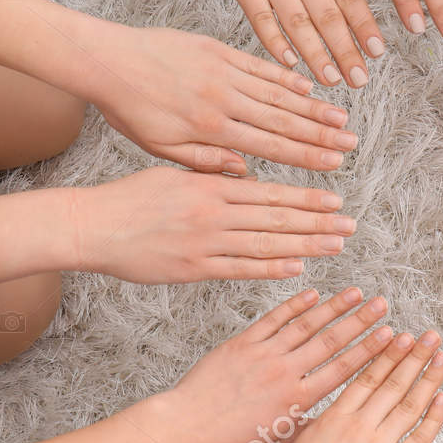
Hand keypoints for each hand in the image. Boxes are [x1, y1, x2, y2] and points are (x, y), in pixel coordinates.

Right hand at [67, 165, 353, 282]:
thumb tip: (244, 172)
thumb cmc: (130, 198)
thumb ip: (211, 174)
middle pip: (277, 217)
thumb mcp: (173, 172)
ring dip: (305, 246)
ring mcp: (205, 242)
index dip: (306, 198)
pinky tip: (297, 267)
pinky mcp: (193, 269)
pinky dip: (270, 268)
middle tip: (350, 226)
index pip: (270, 192)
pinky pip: (240, 269)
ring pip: (266, 243)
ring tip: (335, 245)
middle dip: (317, 222)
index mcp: (210, 185)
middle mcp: (214, 212)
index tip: (335, 201)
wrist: (91, 225)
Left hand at [79, 25, 357, 174]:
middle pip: (284, 121)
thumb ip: (205, 161)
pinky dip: (286, 76)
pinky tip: (309, 85)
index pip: (270, 146)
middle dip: (321, 135)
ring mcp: (224, 72)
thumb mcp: (161, 148)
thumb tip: (244, 172)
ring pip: (278, 93)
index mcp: (211, 129)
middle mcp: (224, 100)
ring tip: (341, 118)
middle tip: (351, 145)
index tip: (333, 165)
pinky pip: (260, 65)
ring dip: (313, 107)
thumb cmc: (130, 110)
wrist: (107, 60)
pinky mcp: (217, 49)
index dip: (306, 157)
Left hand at [137, 286, 393, 442]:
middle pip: (331, 341)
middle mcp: (285, 373)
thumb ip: (306, 427)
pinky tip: (312, 294)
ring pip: (306, 325)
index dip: (370, 350)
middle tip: (382, 305)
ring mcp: (263, 355)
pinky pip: (273, 320)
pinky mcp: (241, 344)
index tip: (391, 336)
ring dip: (334, 307)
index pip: (343, 369)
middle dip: (361, 321)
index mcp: (297, 400)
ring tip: (357, 292)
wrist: (185, 428)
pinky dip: (294, 305)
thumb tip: (332, 419)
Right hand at [194, 0, 384, 87]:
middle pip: (329, 17)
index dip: (365, 27)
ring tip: (332, 80)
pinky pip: (262, 20)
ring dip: (318, 57)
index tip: (378, 52)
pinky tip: (291, 62)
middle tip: (360, 80)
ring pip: (298, 25)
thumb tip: (348, 0)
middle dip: (347, 52)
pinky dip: (277, 44)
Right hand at [258, 328, 442, 442]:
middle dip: (415, 356)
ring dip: (429, 378)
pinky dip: (433, 417)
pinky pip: (418, 439)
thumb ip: (325, 426)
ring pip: (409, 405)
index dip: (388, 354)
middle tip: (431, 336)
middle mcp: (358, 426)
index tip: (402, 337)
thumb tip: (336, 417)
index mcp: (334, 416)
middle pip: (393, 383)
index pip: (368, 377)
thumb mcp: (302, 442)